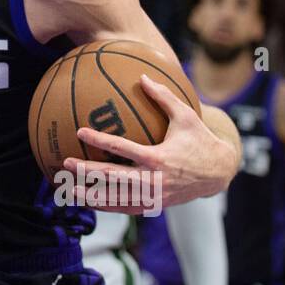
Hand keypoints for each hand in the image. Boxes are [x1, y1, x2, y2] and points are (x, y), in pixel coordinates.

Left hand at [64, 74, 236, 213]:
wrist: (219, 173)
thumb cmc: (200, 140)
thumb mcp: (187, 116)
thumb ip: (163, 97)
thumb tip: (142, 76)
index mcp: (159, 157)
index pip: (123, 148)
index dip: (100, 139)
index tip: (80, 130)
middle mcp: (154, 180)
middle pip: (114, 177)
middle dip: (87, 170)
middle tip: (65, 163)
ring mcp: (154, 196)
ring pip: (117, 198)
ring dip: (92, 195)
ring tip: (68, 189)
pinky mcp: (155, 206)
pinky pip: (126, 208)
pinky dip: (107, 206)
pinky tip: (89, 202)